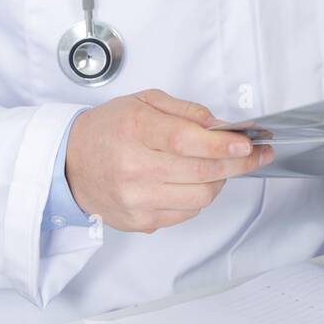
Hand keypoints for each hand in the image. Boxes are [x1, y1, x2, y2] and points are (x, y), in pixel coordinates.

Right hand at [65, 88, 272, 232]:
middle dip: (237, 164)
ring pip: (199, 198)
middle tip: (254, 155)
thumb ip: (186, 111)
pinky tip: (193, 182)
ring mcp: (136, 199)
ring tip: (219, 167)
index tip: (246, 144)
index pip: (187, 141)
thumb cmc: (108, 129)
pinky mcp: (140, 222)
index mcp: (135, 129)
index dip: (223, 145)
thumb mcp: (144, 101)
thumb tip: (221, 127)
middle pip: (200, 173)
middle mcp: (133, 167)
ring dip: (219, 182)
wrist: (69, 163)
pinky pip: (186, 213)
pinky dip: (198, 197)